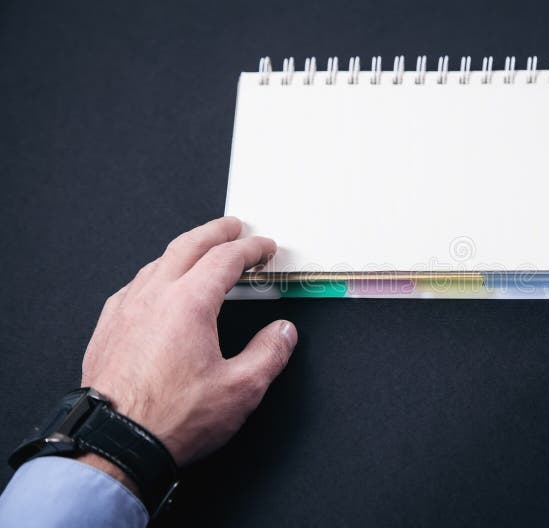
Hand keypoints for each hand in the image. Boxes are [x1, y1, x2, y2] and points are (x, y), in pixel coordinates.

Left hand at [81, 217, 296, 466]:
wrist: (115, 443)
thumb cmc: (172, 419)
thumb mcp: (240, 390)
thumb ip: (269, 353)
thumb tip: (283, 332)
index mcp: (189, 303)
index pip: (225, 259)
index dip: (250, 248)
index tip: (265, 247)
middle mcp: (154, 296)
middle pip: (188, 245)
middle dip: (216, 231)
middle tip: (234, 227)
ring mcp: (126, 309)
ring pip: (158, 261)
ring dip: (186, 250)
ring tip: (202, 252)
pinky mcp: (109, 327)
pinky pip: (135, 284)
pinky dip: (157, 273)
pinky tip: (160, 286)